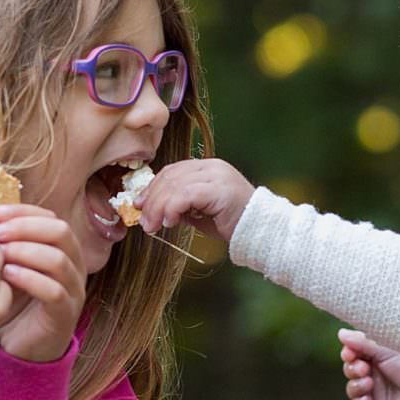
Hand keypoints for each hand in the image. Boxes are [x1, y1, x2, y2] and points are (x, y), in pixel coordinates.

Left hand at [0, 204, 86, 362]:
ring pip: (59, 260)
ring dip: (25, 251)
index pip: (51, 217)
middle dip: (25, 227)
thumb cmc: (12, 303)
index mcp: (63, 250)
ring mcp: (73, 291)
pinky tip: (6, 275)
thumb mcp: (6, 267)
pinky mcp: (65, 315)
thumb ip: (1, 244)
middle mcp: (74, 266)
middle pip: (61, 231)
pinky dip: (29, 279)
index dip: (24, 212)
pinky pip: (54, 291)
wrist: (22, 347)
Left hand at [134, 158, 254, 242]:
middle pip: (170, 176)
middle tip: (144, 222)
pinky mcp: (218, 189)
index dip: (152, 188)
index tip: (139, 205)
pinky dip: (172, 208)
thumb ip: (180, 207)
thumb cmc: (232, 224)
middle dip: (151, 200)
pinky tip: (170, 222)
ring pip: (174, 185)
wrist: (259, 232)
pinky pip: (186, 195)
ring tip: (153, 226)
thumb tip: (155, 210)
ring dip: (158, 207)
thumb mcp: (199, 214)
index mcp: (207, 168)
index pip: (172, 171)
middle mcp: (211, 167)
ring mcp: (216, 175)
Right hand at [339, 328, 399, 399]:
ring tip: (369, 383)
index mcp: (376, 359)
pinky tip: (367, 399)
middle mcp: (374, 376)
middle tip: (364, 368)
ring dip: (356, 386)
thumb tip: (340, 333)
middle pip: (350, 372)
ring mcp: (375, 395)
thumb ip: (362, 343)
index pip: (353, 356)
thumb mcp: (385, 350)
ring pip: (352, 390)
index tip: (349, 353)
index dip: (348, 355)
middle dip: (352, 369)